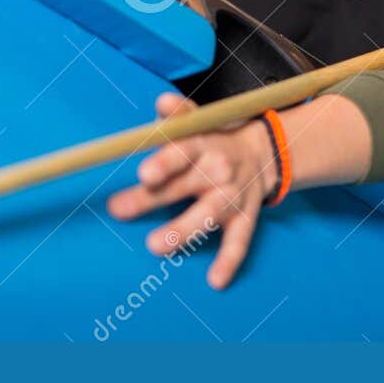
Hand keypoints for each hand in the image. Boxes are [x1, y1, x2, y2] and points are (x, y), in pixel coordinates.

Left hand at [105, 92, 276, 288]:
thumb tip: (162, 102)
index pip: (183, 150)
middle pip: (184, 185)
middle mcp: (219, 170)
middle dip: (151, 198)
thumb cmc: (216, 139)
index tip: (144, 174)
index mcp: (203, 144)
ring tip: (156, 246)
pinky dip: (230, 262)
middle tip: (119, 208)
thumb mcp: (201, 121)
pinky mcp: (246, 218)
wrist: (264, 154)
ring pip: (208, 215)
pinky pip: (239, 242)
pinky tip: (216, 280)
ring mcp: (232, 197)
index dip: (165, 162)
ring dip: (184, 230)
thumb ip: (180, 115)